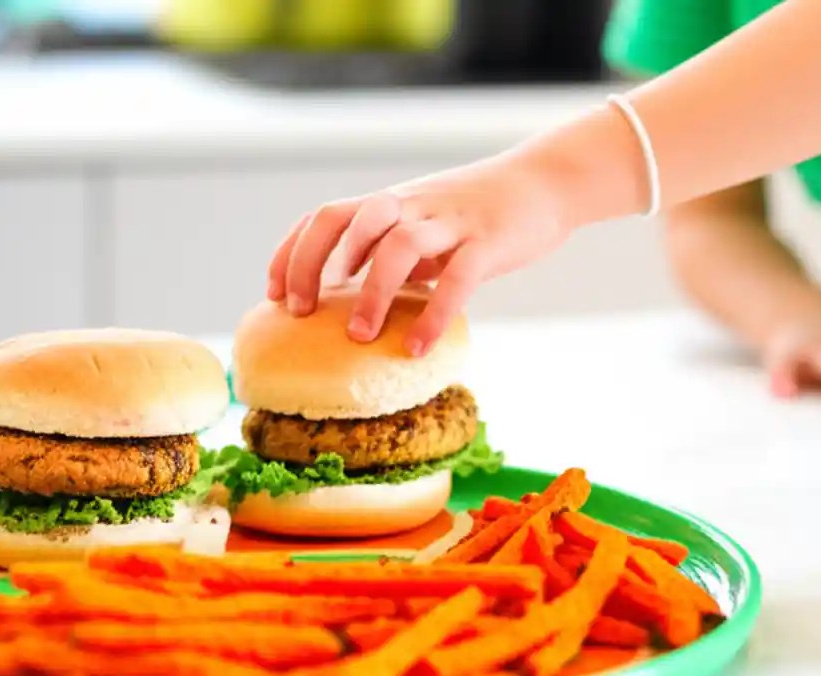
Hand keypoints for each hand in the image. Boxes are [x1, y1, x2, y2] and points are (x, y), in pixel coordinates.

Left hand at [266, 155, 571, 356]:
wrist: (546, 182)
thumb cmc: (478, 214)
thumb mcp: (425, 226)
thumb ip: (392, 253)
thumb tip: (354, 300)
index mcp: (392, 205)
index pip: (326, 216)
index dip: (292, 253)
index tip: (274, 296)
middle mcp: (412, 206)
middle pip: (346, 220)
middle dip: (313, 264)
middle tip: (302, 312)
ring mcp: (450, 221)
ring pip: (398, 246)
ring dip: (371, 292)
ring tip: (361, 337)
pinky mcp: (489, 241)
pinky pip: (458, 278)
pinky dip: (434, 315)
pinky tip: (418, 348)